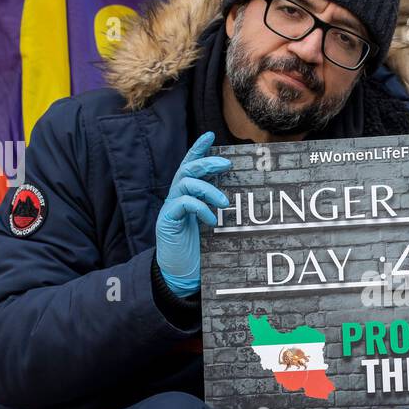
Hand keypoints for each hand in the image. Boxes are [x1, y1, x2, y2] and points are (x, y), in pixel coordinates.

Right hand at [154, 131, 229, 296]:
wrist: (182, 273)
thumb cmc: (200, 249)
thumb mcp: (213, 225)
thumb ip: (219, 208)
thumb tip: (241, 195)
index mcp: (188, 196)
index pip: (191, 167)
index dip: (198, 150)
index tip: (210, 135)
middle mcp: (177, 198)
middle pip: (188, 170)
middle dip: (207, 162)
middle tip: (227, 163)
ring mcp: (170, 209)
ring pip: (185, 183)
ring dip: (208, 189)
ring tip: (224, 203)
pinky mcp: (167, 221)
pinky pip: (182, 204)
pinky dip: (199, 208)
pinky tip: (212, 221)